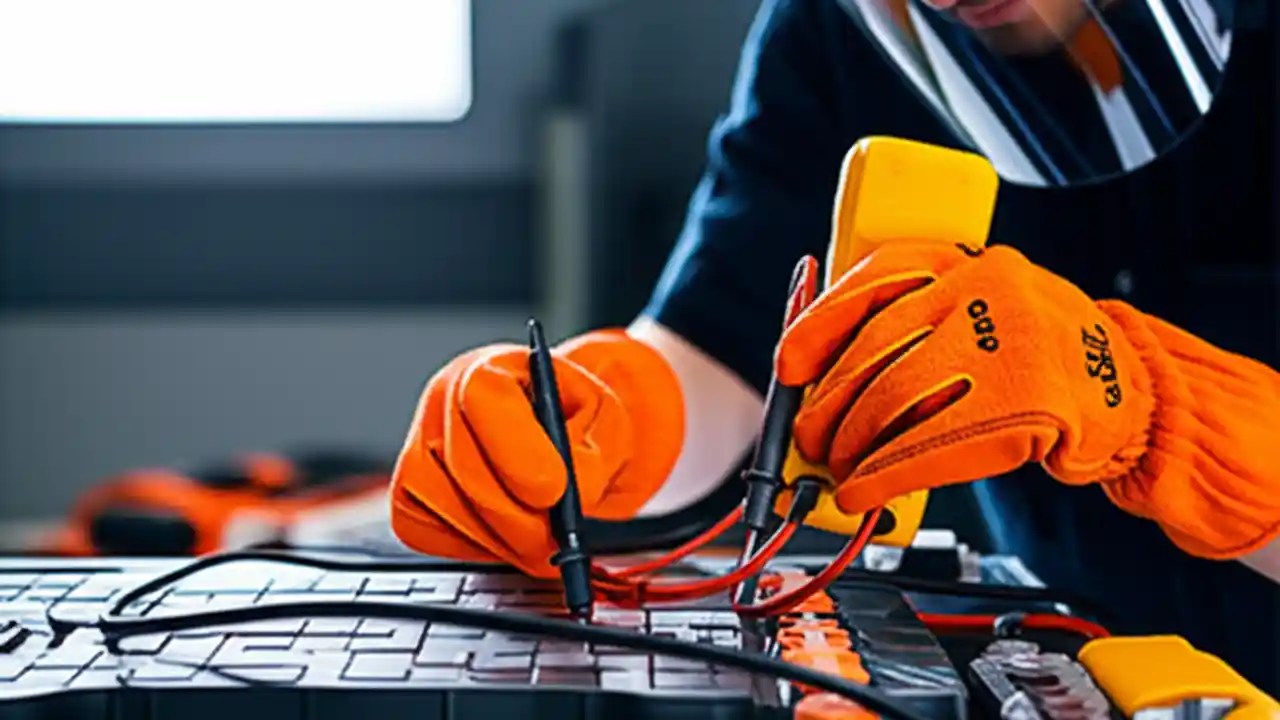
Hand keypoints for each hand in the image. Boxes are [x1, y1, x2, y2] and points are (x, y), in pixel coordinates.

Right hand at [390, 330, 683, 576]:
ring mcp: (419, 448)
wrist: (563, 444)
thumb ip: (592, 454)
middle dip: (519, 516)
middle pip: (464, 467)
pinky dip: (473, 548)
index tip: (554, 492)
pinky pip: (429, 535)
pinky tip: (505, 535)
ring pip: (446, 509)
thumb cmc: (579, 425)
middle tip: (557, 535)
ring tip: (540, 536)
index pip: (483, 398)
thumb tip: (570, 495)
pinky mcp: (407, 497)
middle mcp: (443, 402)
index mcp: (491, 370)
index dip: (517, 452)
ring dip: (502, 539)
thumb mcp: (607, 425)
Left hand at [777, 242, 1279, 558]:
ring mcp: (1010, 347)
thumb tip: (823, 376)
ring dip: (852, 446)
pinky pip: (930, 446)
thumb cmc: (1039, 356)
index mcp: (968, 261)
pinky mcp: (1026, 408)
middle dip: (829, 403)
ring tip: (836, 470)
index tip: (788, 364)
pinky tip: (862, 492)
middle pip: (875, 349)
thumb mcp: (981, 311)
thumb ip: (917, 324)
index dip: (820, 324)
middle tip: (809, 437)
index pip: (875, 279)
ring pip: (895, 399)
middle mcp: (986, 291)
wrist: (1137, 392)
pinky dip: (884, 476)